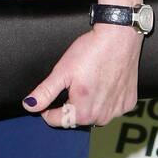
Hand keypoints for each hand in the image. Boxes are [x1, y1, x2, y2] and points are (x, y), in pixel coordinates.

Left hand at [21, 23, 142, 127]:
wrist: (119, 37)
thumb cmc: (91, 51)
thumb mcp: (62, 71)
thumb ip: (45, 92)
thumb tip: (29, 105)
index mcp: (83, 112)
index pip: (57, 120)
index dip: (46, 109)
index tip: (46, 96)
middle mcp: (101, 117)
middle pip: (76, 118)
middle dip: (68, 105)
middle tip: (69, 83)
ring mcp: (117, 111)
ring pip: (94, 114)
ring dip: (86, 104)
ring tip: (86, 82)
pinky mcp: (128, 103)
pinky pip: (111, 107)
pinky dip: (104, 99)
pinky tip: (102, 83)